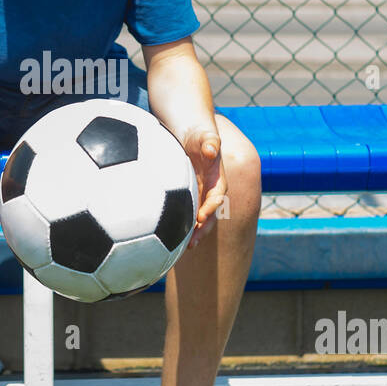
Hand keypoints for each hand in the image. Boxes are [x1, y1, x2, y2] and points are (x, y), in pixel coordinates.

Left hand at [181, 125, 226, 247]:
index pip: (217, 197)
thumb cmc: (200, 135)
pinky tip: (168, 239)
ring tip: (182, 249)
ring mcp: (199, 196)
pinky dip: (180, 225)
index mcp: (217, 180)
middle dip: (203, 230)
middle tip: (192, 243)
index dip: (210, 208)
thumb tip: (210, 149)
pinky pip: (186, 214)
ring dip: (193, 233)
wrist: (191, 136)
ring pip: (198, 219)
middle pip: (209, 214)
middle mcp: (210, 191)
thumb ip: (210, 142)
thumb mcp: (206, 136)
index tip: (201, 217)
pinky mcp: (188, 198)